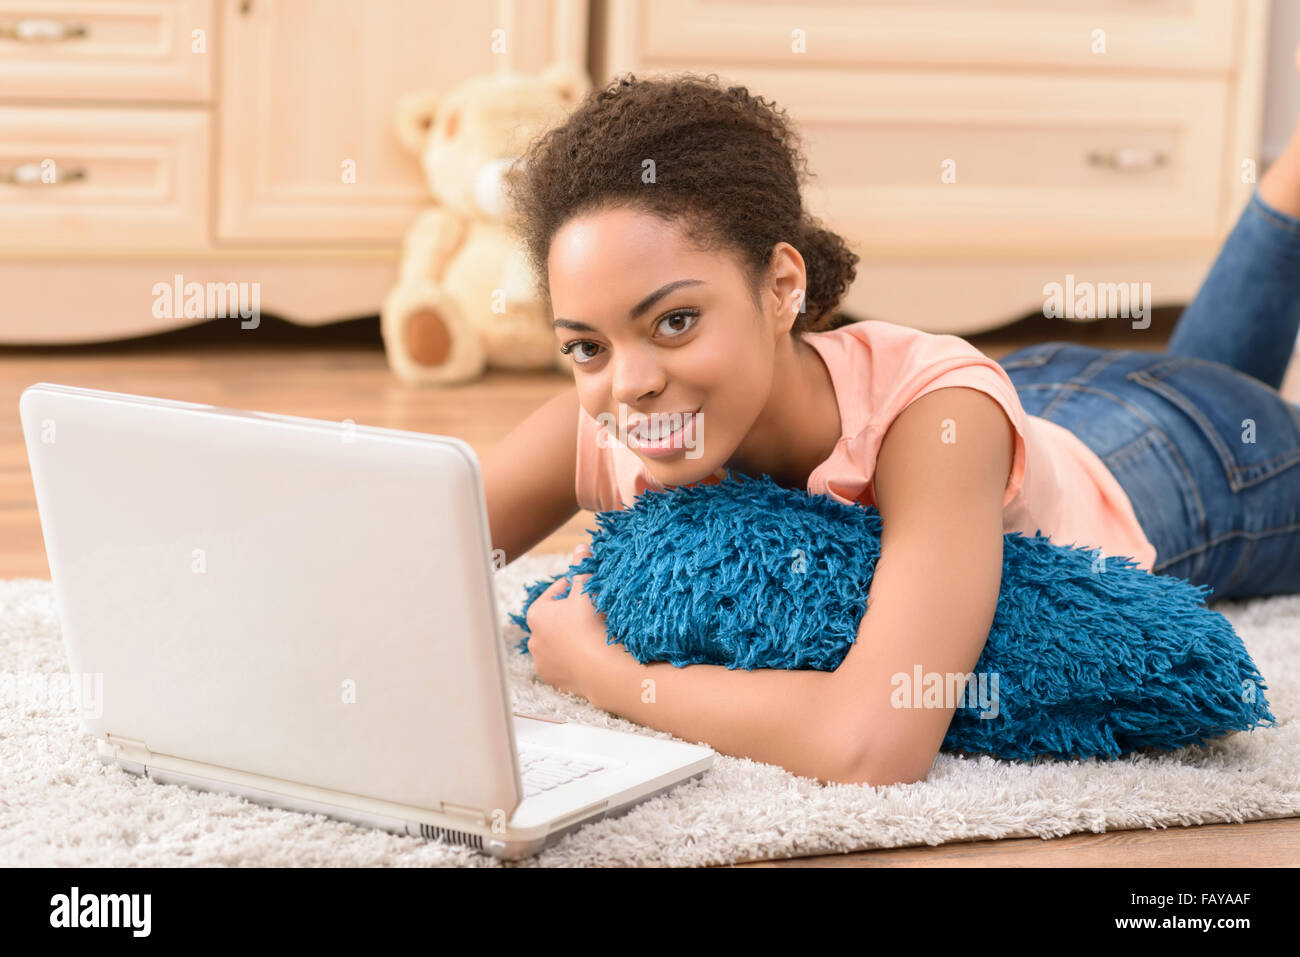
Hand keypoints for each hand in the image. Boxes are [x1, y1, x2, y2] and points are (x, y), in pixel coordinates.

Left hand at [524, 545, 616, 700]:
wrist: (600, 668)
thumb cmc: (590, 625)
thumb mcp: (586, 591)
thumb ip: (581, 569)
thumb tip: (580, 547)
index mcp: (536, 614)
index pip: (555, 592)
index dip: (573, 587)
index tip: (587, 587)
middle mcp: (533, 638)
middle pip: (555, 619)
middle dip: (570, 613)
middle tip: (592, 609)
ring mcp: (542, 661)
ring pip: (558, 642)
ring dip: (570, 637)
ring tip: (591, 633)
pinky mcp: (552, 679)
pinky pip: (562, 663)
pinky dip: (572, 658)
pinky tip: (587, 653)